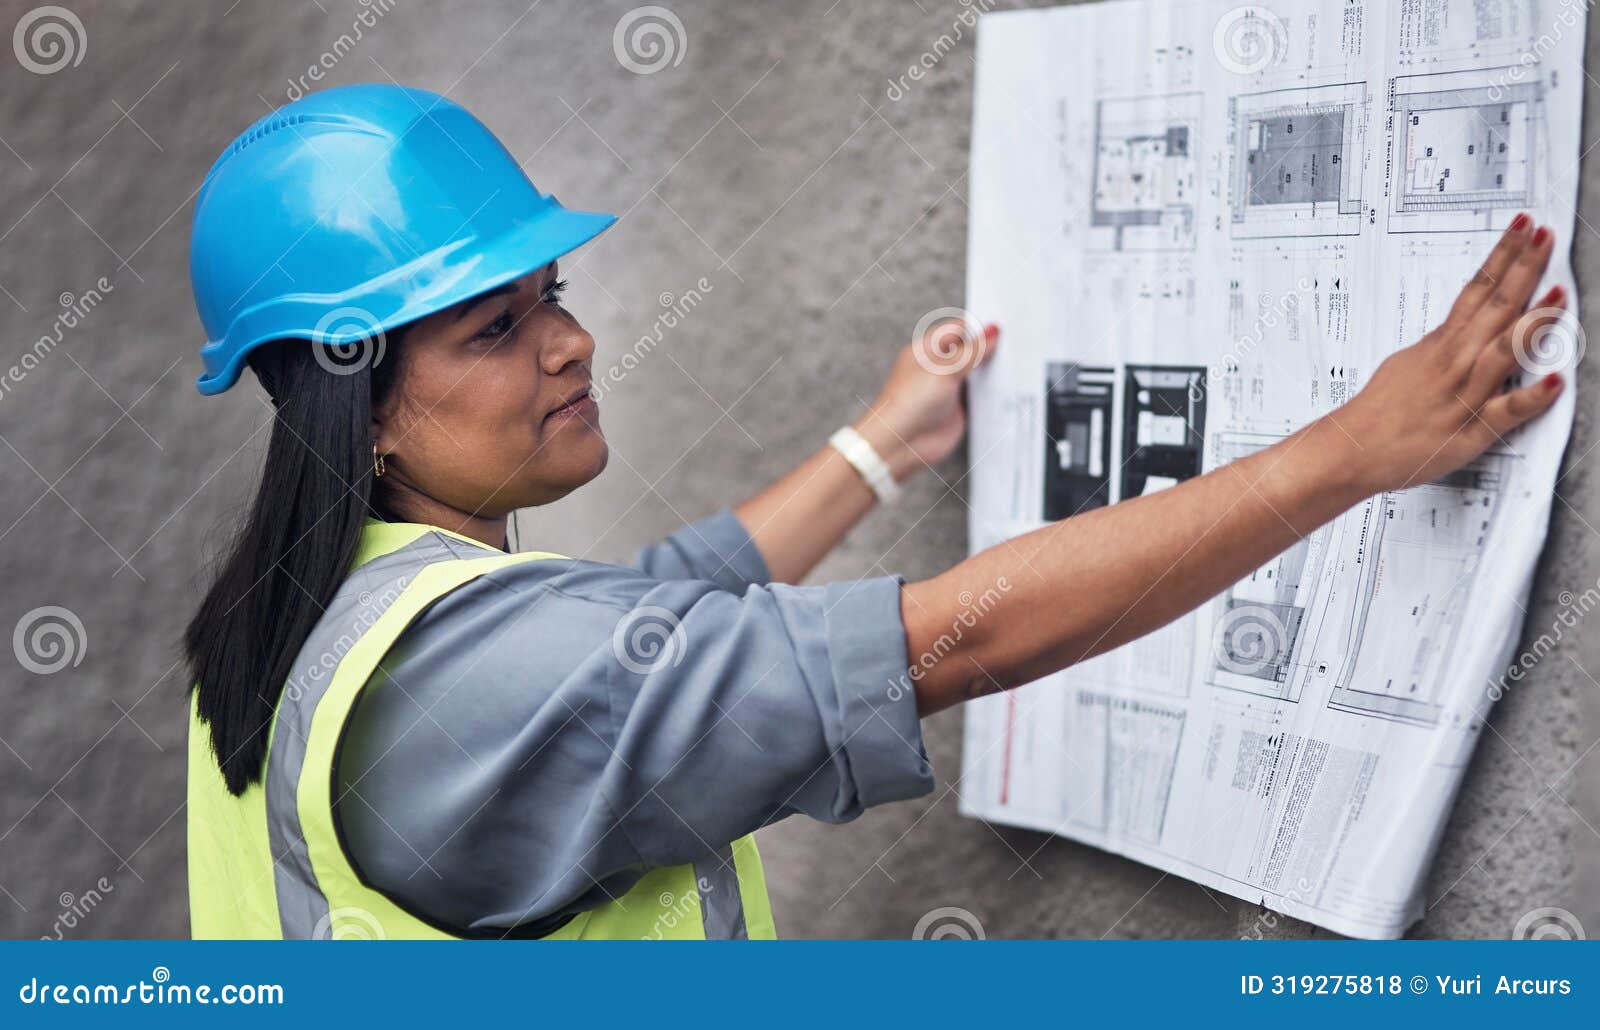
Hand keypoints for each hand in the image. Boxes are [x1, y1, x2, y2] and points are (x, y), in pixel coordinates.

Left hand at [855, 317, 999, 481]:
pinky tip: (1008, 387)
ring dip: (991, 371)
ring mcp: (947, 389)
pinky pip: (978, 397)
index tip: (1004, 328)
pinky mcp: (957, 409)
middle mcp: (937, 368)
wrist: (901, 444)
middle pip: (968, 351)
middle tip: (1015, 344)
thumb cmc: (910, 403)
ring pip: (975, 374)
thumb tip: (993, 331)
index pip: (957, 330)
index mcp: (926, 350)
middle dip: (988, 349)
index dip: (978, 328)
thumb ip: (972, 351)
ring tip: (1016, 363)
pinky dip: (991, 393)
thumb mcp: (945, 369)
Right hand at [1327, 217, 1566, 494]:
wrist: (1349, 451)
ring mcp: (1463, 395)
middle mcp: (1454, 363)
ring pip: (1502, 351)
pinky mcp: (1469, 432)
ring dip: (1533, 321)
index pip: (1477, 289)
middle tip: (1544, 235)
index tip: (1522, 227)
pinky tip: (1554, 381)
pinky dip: (1531, 397)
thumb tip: (1460, 330)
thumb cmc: (1376, 413)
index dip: (1503, 256)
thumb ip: (1440, 347)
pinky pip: (1504, 413)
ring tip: (1558, 292)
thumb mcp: (1406, 364)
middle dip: (1523, 269)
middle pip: (1494, 308)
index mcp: (1441, 345)